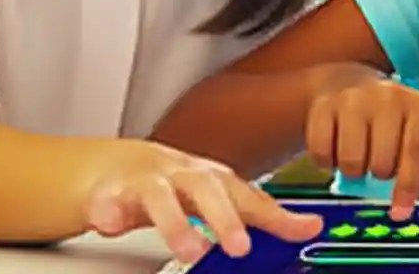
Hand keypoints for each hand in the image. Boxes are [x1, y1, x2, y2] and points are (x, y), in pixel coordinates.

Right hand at [84, 140, 321, 263]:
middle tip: (239, 248)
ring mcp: (143, 182)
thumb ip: (261, 213)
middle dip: (224, 217)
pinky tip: (111, 223)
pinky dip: (109, 211)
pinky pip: (106, 201)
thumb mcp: (219, 197)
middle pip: (204, 188)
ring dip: (174, 222)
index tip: (304, 230)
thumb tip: (312, 226)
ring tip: (188, 250)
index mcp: (211, 178)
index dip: (275, 214)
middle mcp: (180, 176)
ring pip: (158, 196)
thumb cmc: (174, 183)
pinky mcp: (107, 194)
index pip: (247, 194)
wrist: (113, 168)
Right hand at [305, 77, 418, 219]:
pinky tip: (335, 146)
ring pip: (351, 162)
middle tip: (374, 158)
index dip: (408, 186)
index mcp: (417, 105)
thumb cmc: (386, 122)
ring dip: (351, 169)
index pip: (415, 153)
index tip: (400, 211)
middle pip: (381, 164)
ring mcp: (352, 98)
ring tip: (355, 152)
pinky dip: (327, 161)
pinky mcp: (322, 105)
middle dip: (377, 172)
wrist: (344, 82)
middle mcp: (387, 96)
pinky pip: (323, 154)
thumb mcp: (413, 142)